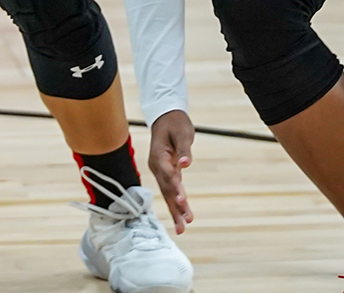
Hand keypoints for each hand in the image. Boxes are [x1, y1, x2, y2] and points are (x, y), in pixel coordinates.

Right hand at [147, 110, 194, 232]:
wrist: (166, 117)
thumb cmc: (175, 123)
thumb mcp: (182, 132)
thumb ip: (184, 150)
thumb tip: (186, 164)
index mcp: (159, 155)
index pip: (168, 174)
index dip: (175, 187)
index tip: (182, 199)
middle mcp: (157, 166)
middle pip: (166, 189)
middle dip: (175, 207)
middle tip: (184, 223)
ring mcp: (160, 171)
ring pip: (167, 194)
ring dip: (175, 211)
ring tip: (183, 228)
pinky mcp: (166, 174)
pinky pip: (170, 191)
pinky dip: (176, 204)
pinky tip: (182, 217)